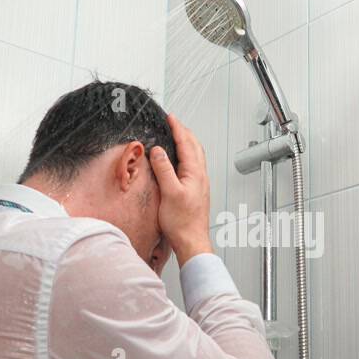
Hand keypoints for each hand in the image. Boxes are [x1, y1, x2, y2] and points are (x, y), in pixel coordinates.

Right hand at [150, 114, 213, 265]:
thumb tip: (158, 150)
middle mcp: (200, 176)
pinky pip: (194, 166)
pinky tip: (181, 161)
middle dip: (184, 132)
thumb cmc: (182, 222)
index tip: (171, 118)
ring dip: (187, 143)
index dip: (178, 128)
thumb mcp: (169, 192)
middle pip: (195, 147)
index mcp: (195, 173)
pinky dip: (187, 156)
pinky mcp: (196, 191)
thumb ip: (164, 169)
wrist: (192, 241)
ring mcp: (200, 183)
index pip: (186, 143)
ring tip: (178, 136)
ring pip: (196, 156)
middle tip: (174, 123)